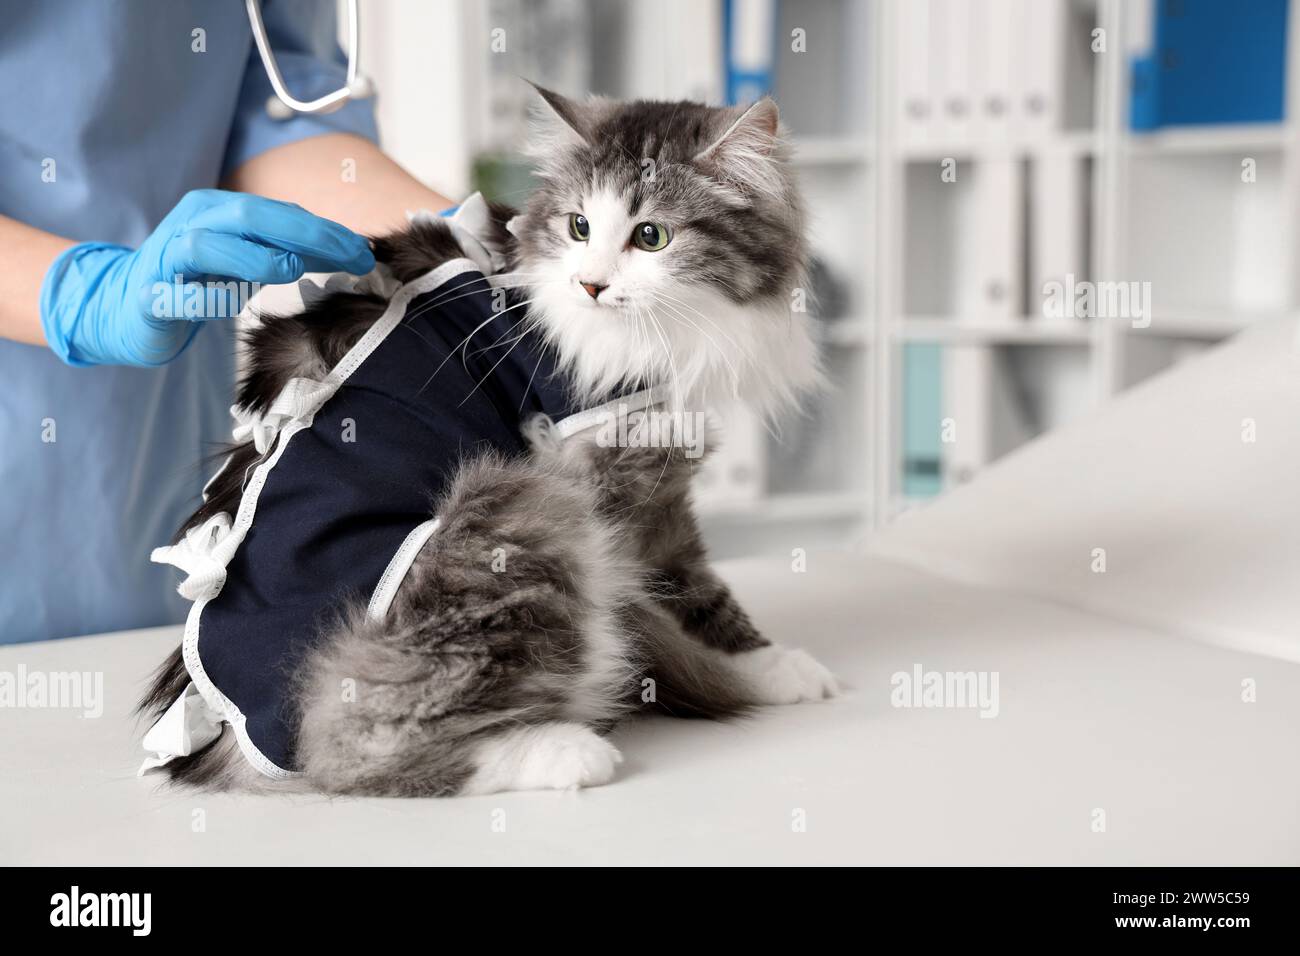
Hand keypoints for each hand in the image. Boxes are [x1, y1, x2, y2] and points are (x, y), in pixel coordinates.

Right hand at [39, 189, 374, 366]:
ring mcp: (168, 253)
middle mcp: (195, 221)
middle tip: (349, 257)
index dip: (325, 230)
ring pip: (207, 244)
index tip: (364, 251)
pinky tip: (226, 304)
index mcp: (222, 210)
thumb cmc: (198, 283)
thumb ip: (290, 253)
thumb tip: (347, 252)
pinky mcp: (149, 291)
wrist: (128, 307)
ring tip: (290, 270)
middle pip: (251, 216)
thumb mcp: (250, 263)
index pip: (280, 214)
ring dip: (251, 256)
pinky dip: (200, 296)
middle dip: (305, 234)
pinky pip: (174, 291)